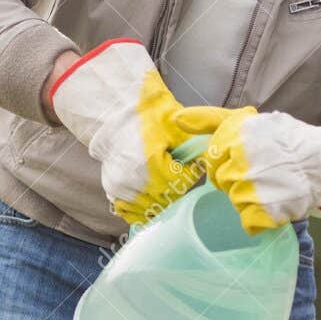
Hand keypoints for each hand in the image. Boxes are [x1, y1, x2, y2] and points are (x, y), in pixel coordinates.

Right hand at [47, 39, 194, 227]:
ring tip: (162, 178)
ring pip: (151, 207)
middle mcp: (134, 180)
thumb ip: (195, 148)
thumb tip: (208, 162)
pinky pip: (131, 211)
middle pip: (168, 198)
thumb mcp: (176, 125)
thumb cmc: (145, 113)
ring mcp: (120, 187)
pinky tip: (149, 193)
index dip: (190, 173)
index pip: (182, 183)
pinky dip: (143, 206)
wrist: (113, 109)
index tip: (188, 163)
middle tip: (175, 169)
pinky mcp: (112, 188)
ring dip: (161, 197)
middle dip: (177, 185)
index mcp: (151, 164)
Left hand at [173, 106, 320, 234]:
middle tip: (262, 172)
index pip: (213, 159)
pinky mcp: (259, 212)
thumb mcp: (246, 120)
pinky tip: (276, 203)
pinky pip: (247, 222)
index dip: (227, 161)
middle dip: (237, 178)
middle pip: (220, 181)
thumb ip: (209, 119)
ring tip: (272, 186)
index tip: (245, 159)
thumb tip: (176, 120)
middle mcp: (238, 160)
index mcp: (233, 136)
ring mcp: (248, 187)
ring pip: (234, 200)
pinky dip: (260, 218)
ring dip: (249, 198)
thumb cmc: (283, 141)